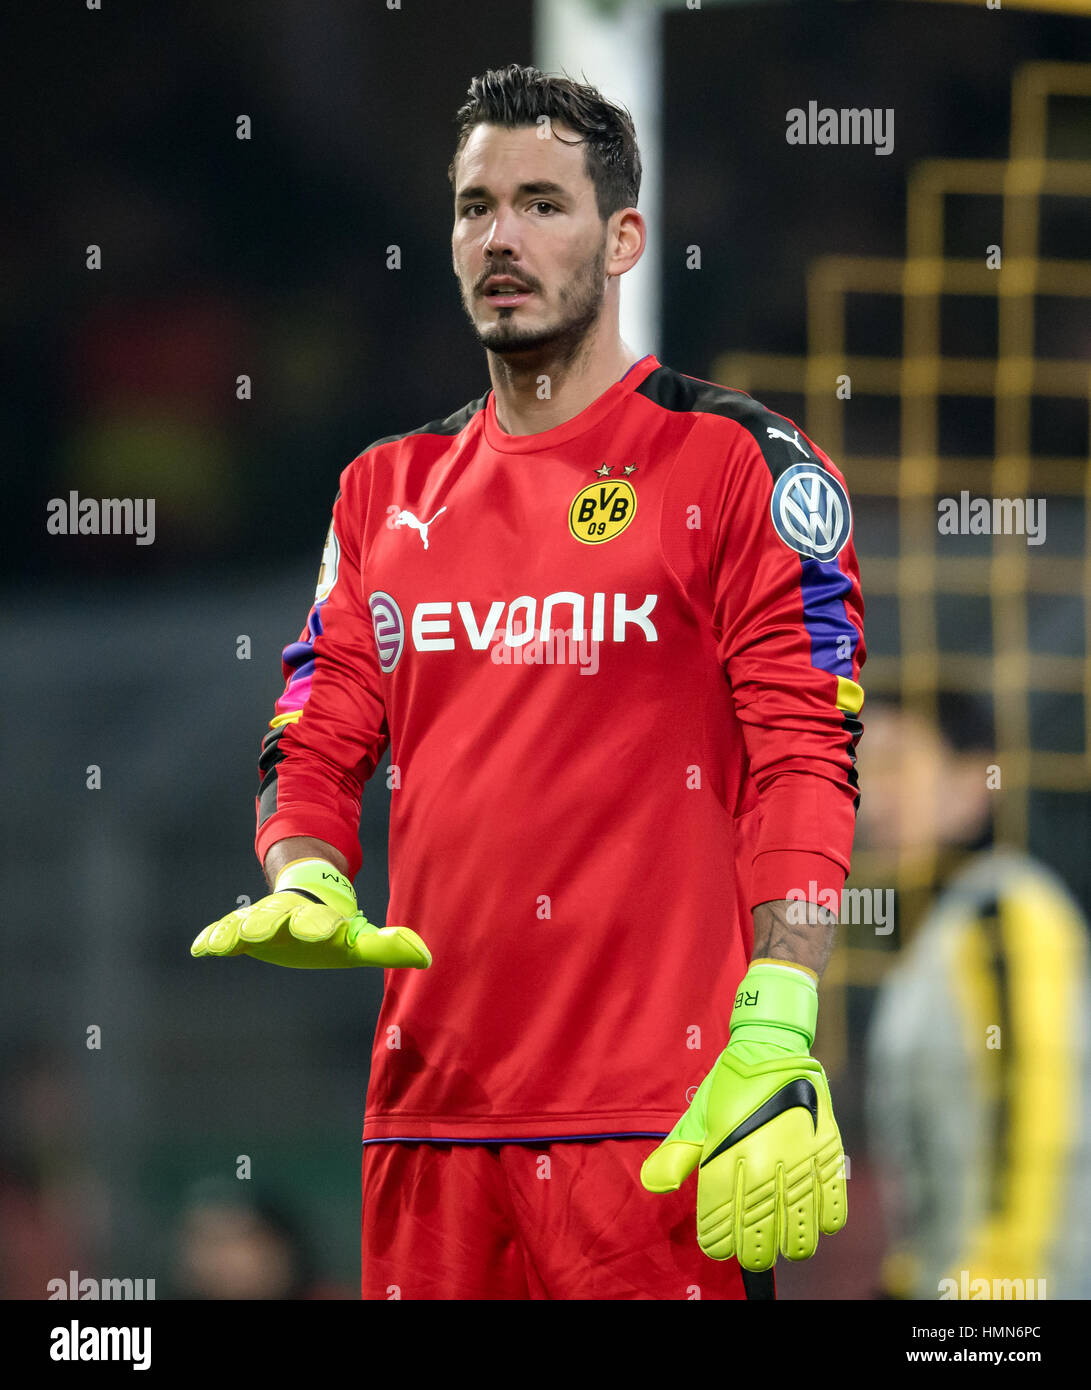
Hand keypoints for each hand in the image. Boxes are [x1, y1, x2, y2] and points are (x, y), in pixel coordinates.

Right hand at [191, 858, 430, 969]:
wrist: (305, 897)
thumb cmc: (334, 928)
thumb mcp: (359, 938)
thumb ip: (387, 946)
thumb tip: (426, 956)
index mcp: (319, 920)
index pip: (321, 922)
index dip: (323, 926)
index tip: (324, 932)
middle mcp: (288, 916)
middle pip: (277, 916)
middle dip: (269, 922)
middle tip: (259, 929)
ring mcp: (262, 920)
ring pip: (246, 921)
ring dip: (235, 930)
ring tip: (222, 941)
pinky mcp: (242, 931)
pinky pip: (224, 932)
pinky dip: (213, 938)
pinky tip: (199, 948)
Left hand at [640, 960, 845, 1269]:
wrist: (773, 1046)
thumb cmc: (731, 1085)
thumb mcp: (698, 1118)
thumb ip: (676, 1155)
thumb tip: (653, 1185)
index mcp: (726, 1159)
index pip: (719, 1230)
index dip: (718, 1245)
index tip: (719, 1243)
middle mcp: (763, 1167)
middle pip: (760, 1244)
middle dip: (753, 1252)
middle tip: (752, 1245)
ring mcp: (800, 1163)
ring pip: (800, 1238)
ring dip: (790, 1245)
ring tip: (783, 1237)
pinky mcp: (829, 1155)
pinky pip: (834, 1213)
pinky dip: (824, 1224)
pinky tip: (813, 1217)